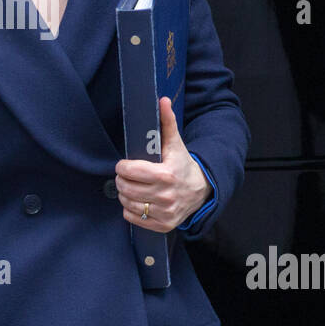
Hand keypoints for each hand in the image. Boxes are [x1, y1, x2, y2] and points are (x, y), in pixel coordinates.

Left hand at [115, 96, 210, 232]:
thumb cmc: (183, 165)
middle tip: (126, 175)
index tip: (125, 165)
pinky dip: (131, 209)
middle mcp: (166, 196)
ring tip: (131, 187)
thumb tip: (162, 100)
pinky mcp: (163, 224)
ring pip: (127, 203)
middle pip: (126, 188)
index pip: (130, 171)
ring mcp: (165, 212)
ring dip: (125, 195)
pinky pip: (133, 218)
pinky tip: (138, 200)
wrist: (202, 190)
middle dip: (122, 180)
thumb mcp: (175, 144)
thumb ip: (167, 122)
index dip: (123, 167)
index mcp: (166, 174)